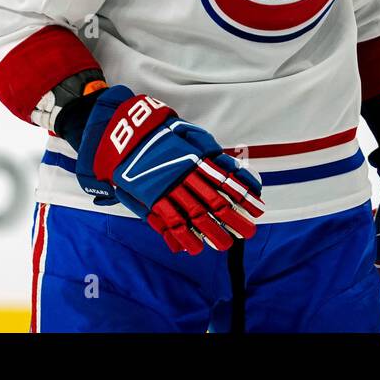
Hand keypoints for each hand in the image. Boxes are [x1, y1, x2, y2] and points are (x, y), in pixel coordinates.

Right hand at [74, 85, 264, 253]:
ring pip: (194, 213)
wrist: (122, 132)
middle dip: (233, 218)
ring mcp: (167, 186)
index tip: (257, 208)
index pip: (225, 179)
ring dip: (211, 231)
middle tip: (248, 232)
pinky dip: (182, 235)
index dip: (243, 196)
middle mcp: (185, 173)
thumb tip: (230, 166)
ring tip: (225, 244)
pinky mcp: (150, 197)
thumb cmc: (158, 132)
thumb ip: (208, 150)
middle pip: (213, 200)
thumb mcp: (187, 134)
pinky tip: (193, 247)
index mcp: (196, 156)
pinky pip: (169, 220)